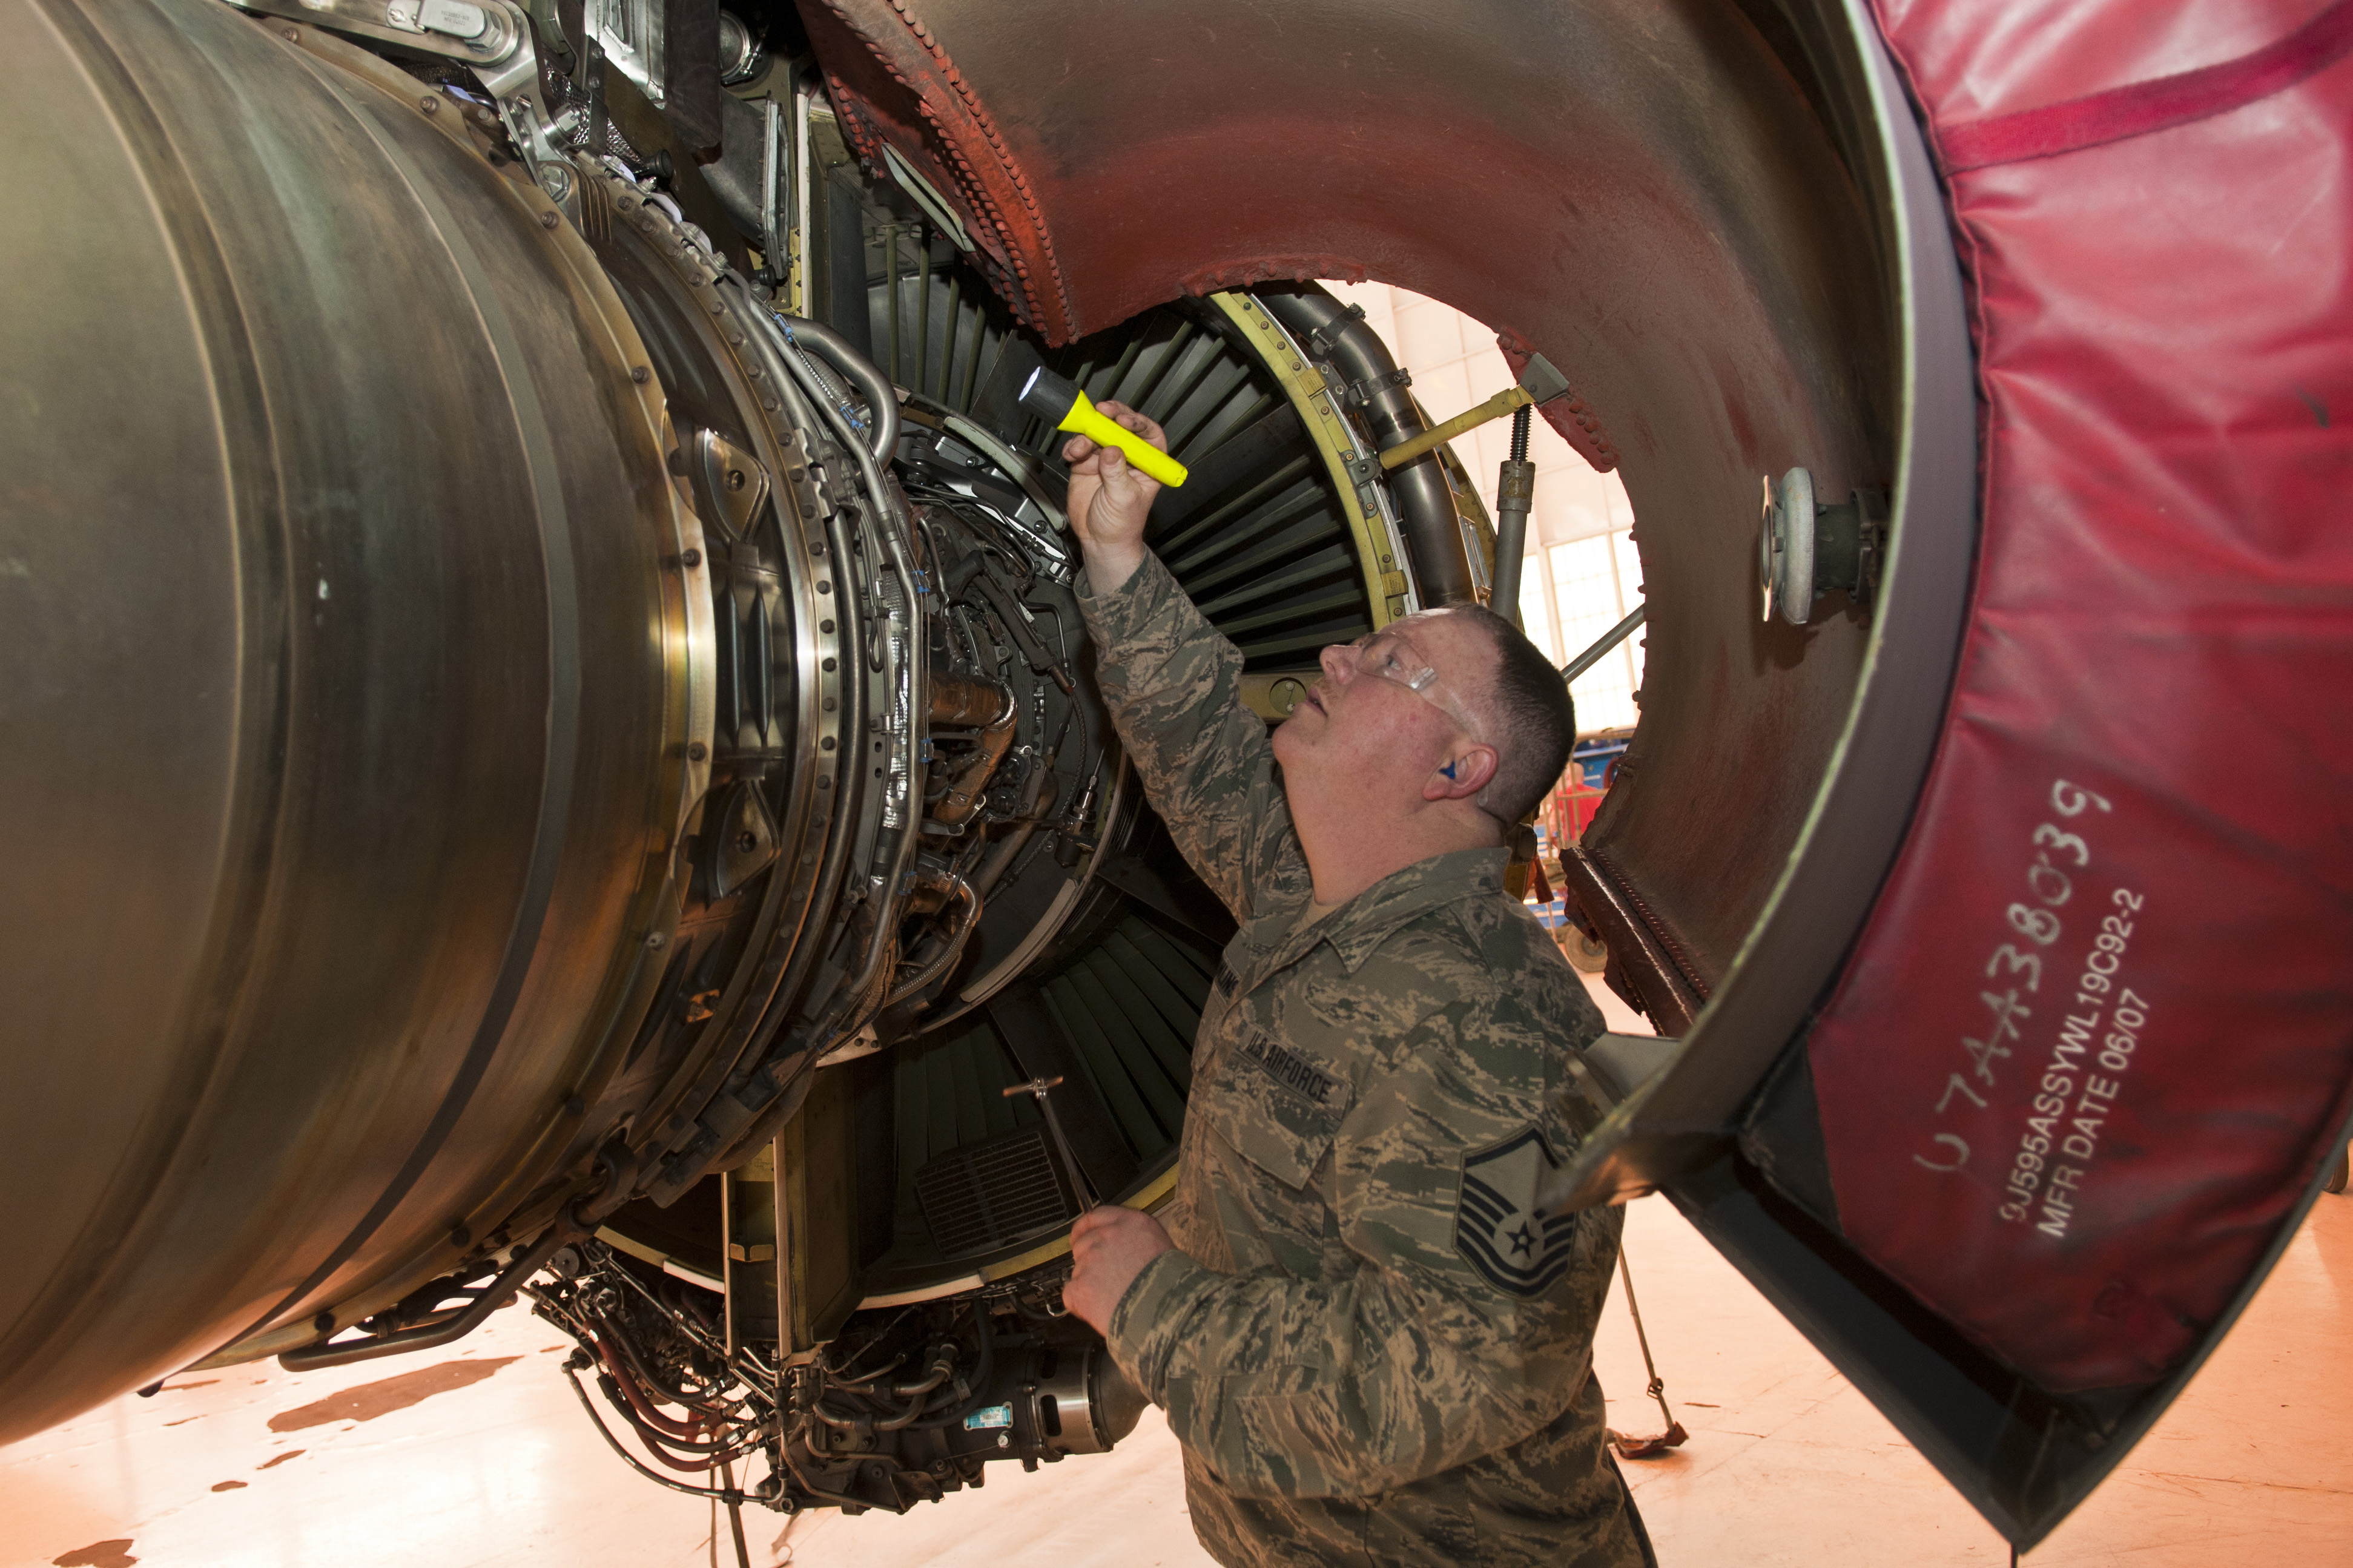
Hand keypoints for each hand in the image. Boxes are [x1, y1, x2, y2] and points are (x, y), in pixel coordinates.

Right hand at [1062, 399, 1165, 592]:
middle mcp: (1127, 457)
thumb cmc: (1122, 525)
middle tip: (1101, 413)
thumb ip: (1117, 473)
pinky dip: (1074, 447)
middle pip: (1121, 427)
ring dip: (1087, 435)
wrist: (1100, 542)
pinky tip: (1072, 453)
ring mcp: (1106, 459)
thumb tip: (1111, 450)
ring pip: (1097, 434)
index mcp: (1147, 464)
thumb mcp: (1124, 498)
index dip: (1137, 423)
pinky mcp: (1087, 464)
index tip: (1124, 421)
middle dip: (1111, 418)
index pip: (1148, 434)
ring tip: (1080, 448)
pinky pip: (1080, 447)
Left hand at [1063, 1203, 1174, 1333]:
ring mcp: (1091, 1261)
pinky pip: (1071, 1294)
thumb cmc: (1172, 1286)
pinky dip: (1081, 1304)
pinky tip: (1100, 1309)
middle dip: (1089, 1261)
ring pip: (1078, 1271)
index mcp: (1130, 1223)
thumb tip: (1125, 1248)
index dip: (1084, 1229)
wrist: (1167, 1313)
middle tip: (1104, 1279)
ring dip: (1089, 1284)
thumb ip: (1136, 1240)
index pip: (1096, 1217)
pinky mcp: (1080, 1286)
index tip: (1080, 1236)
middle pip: (1083, 1244)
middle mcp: (1107, 1237)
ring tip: (1112, 1298)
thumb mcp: (1161, 1247)